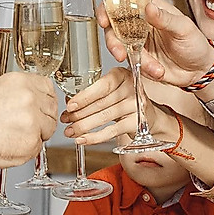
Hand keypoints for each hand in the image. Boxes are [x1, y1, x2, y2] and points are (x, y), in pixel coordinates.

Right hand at [0, 71, 56, 168]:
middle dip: (41, 116)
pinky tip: (10, 143)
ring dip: (36, 133)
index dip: (43, 98)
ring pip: (47, 128)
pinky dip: (27, 148)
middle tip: (23, 123)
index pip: (47, 87)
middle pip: (51, 108)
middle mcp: (28, 98)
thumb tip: (28, 95)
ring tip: (13, 134)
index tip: (39, 105)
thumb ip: (14, 91)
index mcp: (19, 82)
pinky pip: (38, 146)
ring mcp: (32, 121)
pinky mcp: (31, 142)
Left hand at [61, 69, 178, 148]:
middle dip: (79, 114)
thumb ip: (93, 93)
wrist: (148, 115)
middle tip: (65, 120)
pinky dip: (94, 137)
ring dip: (83, 126)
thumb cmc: (124, 99)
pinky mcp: (138, 122)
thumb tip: (69, 105)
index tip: (70, 105)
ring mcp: (137, 105)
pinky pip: (111, 131)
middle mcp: (132, 87)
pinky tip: (82, 139)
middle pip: (101, 103)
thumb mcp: (111, 90)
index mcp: (122, 75)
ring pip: (104, 117)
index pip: (101, 86)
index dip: (84, 97)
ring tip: (70, 131)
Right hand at [100, 0, 213, 90]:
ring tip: (150, 66)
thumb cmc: (195, 43)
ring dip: (128, 57)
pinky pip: (130, 62)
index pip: (122, 2)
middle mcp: (139, 23)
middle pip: (113, 26)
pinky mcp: (138, 58)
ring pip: (119, 46)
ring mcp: (136, 41)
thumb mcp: (183, 28)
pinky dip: (142, 68)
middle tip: (120, 52)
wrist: (200, 70)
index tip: (105, 20)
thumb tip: (148, 7)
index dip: (109, 9)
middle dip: (113, 41)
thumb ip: (165, 19)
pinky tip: (157, 71)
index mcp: (149, 8)